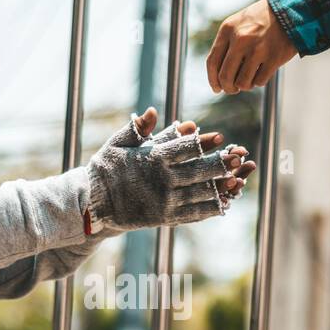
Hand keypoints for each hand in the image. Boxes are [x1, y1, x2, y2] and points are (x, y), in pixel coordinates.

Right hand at [85, 107, 255, 232]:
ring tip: (237, 180)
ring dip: (221, 186)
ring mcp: (165, 201)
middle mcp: (162, 181)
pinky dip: (209, 209)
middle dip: (220, 164)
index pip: (185, 148)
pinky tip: (222, 204)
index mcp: (153, 159)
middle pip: (199, 170)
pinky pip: (192, 213)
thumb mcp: (117, 144)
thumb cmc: (104, 170)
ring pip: (200, 193)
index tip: (221, 138)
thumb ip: (137, 129)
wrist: (92, 204)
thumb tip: (152, 111)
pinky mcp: (164, 218)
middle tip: (238, 158)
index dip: (204, 142)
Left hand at [206, 0, 297, 93]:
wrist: (289, 10)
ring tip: (249, 79)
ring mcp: (257, 49)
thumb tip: (217, 77)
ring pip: (242, 83)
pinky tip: (262, 73)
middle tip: (232, 89)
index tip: (217, 88)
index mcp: (228, 29)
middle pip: (225, 76)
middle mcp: (240, 39)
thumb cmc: (261, 20)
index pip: (212, 62)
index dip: (212, 80)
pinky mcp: (273, 58)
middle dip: (228, 88)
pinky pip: (259, 81)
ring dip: (244, 86)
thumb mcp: (238, 24)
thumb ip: (226, 45)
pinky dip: (259, 81)